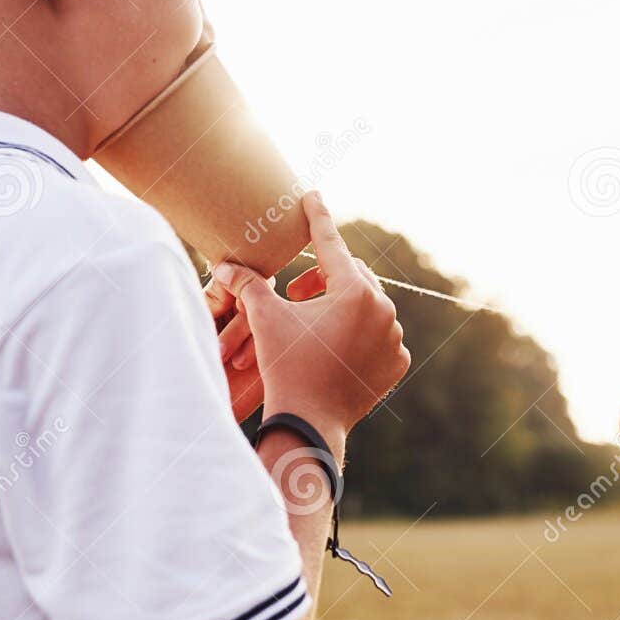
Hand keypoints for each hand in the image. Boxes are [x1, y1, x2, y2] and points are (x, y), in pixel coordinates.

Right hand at [211, 192, 409, 451]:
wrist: (309, 423)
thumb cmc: (285, 367)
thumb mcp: (265, 319)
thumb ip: (249, 285)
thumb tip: (224, 265)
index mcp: (354, 291)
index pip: (330, 244)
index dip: (317, 219)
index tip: (313, 196)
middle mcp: (383, 309)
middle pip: (352, 275)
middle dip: (324, 276)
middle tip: (298, 290)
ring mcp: (394, 337)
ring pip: (368, 304)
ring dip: (342, 304)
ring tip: (314, 319)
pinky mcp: (396, 361)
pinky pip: (379, 334)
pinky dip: (359, 332)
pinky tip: (335, 343)